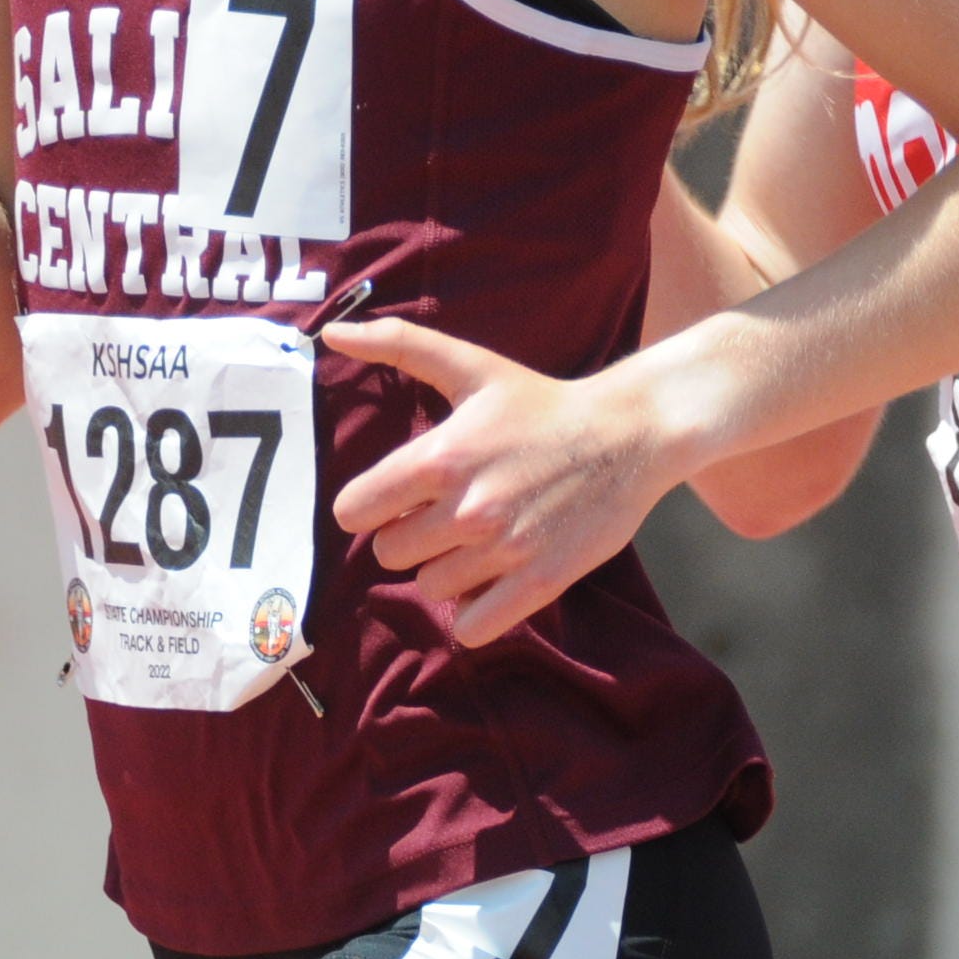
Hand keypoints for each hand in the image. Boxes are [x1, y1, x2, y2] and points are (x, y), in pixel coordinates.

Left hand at [325, 321, 685, 645]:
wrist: (628, 435)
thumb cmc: (541, 403)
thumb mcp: (471, 366)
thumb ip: (398, 344)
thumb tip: (331, 331)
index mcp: (440, 457)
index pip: (355, 510)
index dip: (371, 505)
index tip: (397, 497)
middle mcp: (467, 508)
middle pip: (389, 553)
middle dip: (409, 535)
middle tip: (445, 513)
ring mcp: (504, 549)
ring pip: (430, 587)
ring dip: (446, 568)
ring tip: (479, 537)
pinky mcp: (540, 582)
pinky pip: (474, 626)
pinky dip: (475, 612)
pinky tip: (491, 580)